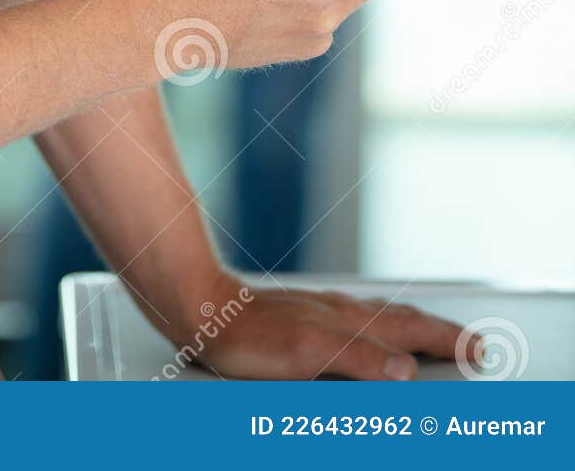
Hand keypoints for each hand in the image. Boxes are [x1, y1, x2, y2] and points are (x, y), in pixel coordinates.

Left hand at [176, 275, 487, 379]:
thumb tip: (407, 370)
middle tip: (470, 344)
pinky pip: (355, 320)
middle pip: (401, 321)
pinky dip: (378, 327)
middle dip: (438, 333)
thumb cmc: (252, 336)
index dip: (445, 341)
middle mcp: (341, 312)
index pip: (410, 330)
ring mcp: (322, 312)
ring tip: (431, 336)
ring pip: (379, 318)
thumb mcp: (311, 355)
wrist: (206, 312)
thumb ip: (362, 360)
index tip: (476, 349)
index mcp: (351, 321)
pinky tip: (367, 332)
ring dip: (411, 328)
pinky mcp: (303, 317)